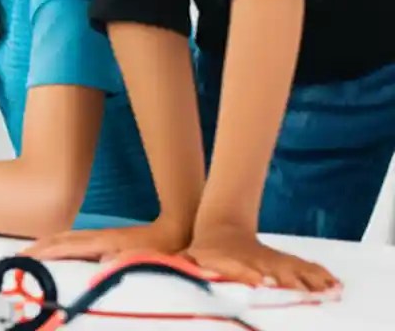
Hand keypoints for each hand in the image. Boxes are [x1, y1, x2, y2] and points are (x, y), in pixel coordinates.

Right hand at [24, 216, 190, 260]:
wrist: (177, 228)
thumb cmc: (163, 249)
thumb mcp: (145, 259)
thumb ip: (124, 261)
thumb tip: (103, 264)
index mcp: (103, 242)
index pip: (66, 246)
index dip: (43, 253)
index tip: (23, 259)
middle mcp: (96, 236)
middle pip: (58, 239)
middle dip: (35, 248)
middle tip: (13, 259)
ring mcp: (99, 235)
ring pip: (63, 237)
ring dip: (42, 245)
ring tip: (24, 255)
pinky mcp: (103, 239)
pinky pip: (71, 240)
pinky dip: (54, 244)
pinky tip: (50, 251)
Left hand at [184, 222, 338, 291]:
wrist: (220, 226)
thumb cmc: (204, 250)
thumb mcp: (191, 256)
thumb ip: (188, 262)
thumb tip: (184, 263)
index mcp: (235, 263)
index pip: (246, 270)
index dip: (253, 276)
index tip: (263, 282)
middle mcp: (258, 262)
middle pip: (278, 272)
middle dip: (293, 282)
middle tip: (310, 293)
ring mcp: (272, 261)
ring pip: (295, 270)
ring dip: (313, 281)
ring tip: (331, 291)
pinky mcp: (283, 262)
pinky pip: (303, 268)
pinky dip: (319, 275)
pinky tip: (335, 284)